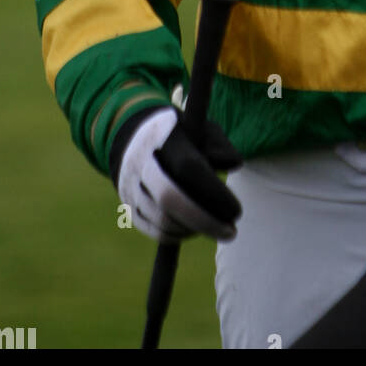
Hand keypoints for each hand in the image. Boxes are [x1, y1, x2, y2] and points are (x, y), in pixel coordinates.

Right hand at [116, 106, 242, 243]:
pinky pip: (153, 230)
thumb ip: (221, 145)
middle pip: (168, 197)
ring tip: (216, 227)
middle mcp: (141, 161)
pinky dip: (178, 236)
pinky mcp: (128, 206)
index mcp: (163, 136)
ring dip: (194, 229)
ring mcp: (130, 185)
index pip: (187, 167)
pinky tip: (195, 229)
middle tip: (231, 232)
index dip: (213, 192)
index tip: (236, 211)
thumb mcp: (201, 128)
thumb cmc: (182, 135)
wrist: (134, 138)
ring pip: (161, 219)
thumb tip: (234, 164)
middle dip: (203, 220)